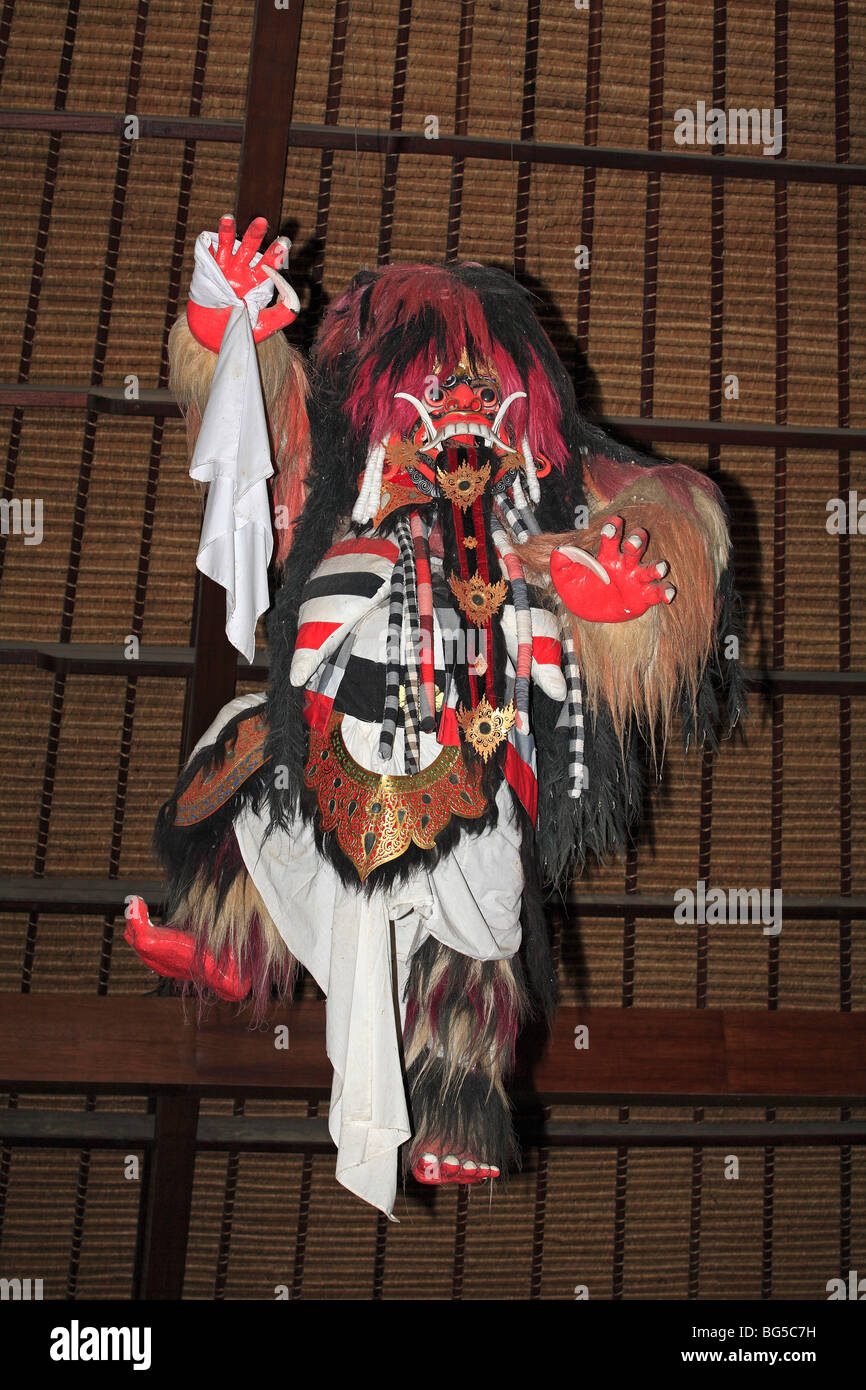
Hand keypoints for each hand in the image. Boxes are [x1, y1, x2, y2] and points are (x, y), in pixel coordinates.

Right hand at [186, 214, 298, 351]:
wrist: (212, 339)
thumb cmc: (242, 330)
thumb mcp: (268, 324)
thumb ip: (285, 312)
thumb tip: (289, 291)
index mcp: (257, 282)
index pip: (269, 263)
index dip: (276, 254)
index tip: (282, 245)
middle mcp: (241, 272)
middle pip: (249, 249)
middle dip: (255, 235)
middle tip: (262, 221)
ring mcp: (223, 271)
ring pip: (226, 246)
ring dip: (227, 231)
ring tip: (228, 217)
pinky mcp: (205, 275)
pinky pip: (205, 256)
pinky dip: (206, 246)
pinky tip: (207, 238)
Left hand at [550, 516, 674, 623]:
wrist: (586, 611)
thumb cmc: (578, 588)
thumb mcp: (564, 577)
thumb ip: (561, 562)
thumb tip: (559, 550)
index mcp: (606, 555)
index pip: (612, 537)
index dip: (614, 528)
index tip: (613, 523)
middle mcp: (624, 563)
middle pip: (636, 546)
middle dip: (637, 541)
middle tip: (633, 542)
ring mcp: (636, 579)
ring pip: (651, 568)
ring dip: (657, 566)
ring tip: (659, 568)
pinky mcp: (644, 596)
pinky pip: (658, 592)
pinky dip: (666, 591)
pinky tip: (668, 594)